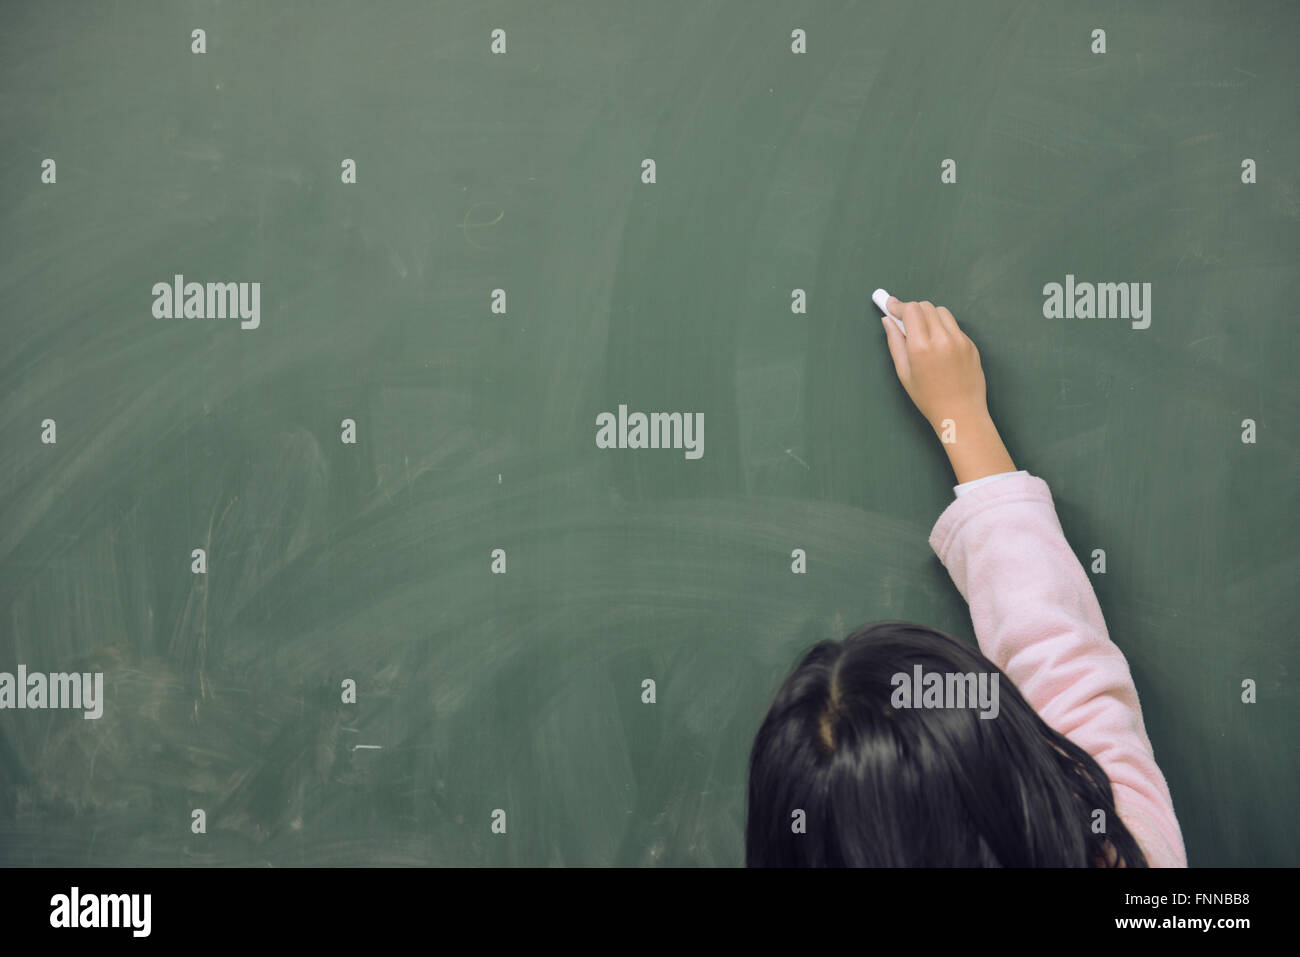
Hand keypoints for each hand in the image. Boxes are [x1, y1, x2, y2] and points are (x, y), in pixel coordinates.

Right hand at [880, 298, 1015, 483]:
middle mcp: (942, 339)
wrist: (961, 412)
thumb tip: (888, 321)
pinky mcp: (970, 344)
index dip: (898, 305)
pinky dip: (943, 328)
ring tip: (923, 332)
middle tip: (904, 321)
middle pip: (925, 306)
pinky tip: (939, 345)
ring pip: (941, 312)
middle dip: (912, 310)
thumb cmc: (927, 398)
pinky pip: (954, 326)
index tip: (891, 306)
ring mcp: (959, 340)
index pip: (910, 310)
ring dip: (929, 316)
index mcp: (921, 347)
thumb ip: (895, 343)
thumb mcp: (904, 372)